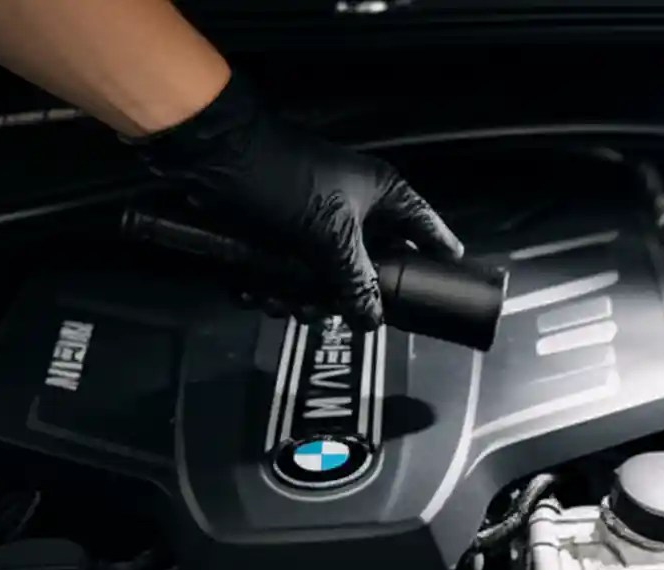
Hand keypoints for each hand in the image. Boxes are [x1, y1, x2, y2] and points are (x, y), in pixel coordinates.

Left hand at [129, 74, 462, 330]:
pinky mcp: (282, 232)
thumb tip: (372, 318)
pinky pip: (289, 271)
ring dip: (301, 297)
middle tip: (333, 311)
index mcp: (381, 195)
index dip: (439, 251)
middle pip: (370, 264)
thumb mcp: (331, 236)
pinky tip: (255, 292)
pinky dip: (273, 286)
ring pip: (326, 274)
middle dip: (346, 295)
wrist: (213, 156)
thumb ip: (358, 282)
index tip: (451, 275)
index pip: (425, 226)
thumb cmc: (282, 178)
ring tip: (279, 302)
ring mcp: (317, 219)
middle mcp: (354, 206)